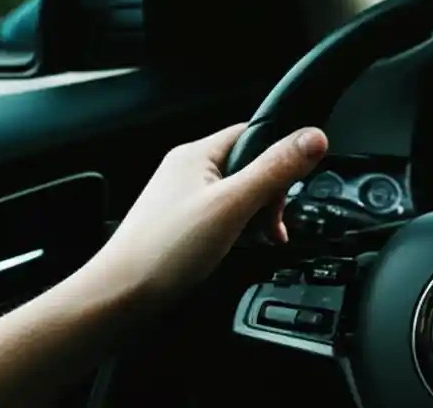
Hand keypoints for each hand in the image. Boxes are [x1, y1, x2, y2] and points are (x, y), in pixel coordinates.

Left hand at [80, 124, 327, 308]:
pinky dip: (239, 231)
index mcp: (196, 153)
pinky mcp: (182, 225)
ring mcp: (183, 199)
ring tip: (256, 240)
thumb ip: (275, 170)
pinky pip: (224, 217)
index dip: (280, 158)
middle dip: (270, 196)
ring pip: (239, 195)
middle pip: (250, 167)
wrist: (118, 299)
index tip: (290, 188)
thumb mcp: (232, 205)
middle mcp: (187, 171)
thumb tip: (314, 137)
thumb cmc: (165, 251)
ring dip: (256, 217)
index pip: (254, 135)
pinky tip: (239, 248)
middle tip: (270, 224)